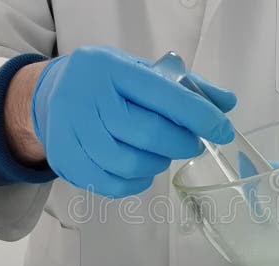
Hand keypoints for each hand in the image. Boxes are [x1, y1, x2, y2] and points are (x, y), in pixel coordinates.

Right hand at [31, 46, 236, 196]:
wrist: (51, 94)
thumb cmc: (108, 84)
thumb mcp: (143, 71)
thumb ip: (186, 86)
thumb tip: (227, 102)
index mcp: (110, 68)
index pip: (162, 93)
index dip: (197, 115)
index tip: (222, 130)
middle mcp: (85, 96)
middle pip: (145, 132)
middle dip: (180, 143)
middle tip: (192, 145)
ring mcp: (70, 130)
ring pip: (127, 162)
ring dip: (157, 164)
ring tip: (163, 155)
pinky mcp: (64, 159)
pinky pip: (109, 183)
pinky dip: (135, 183)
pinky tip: (142, 171)